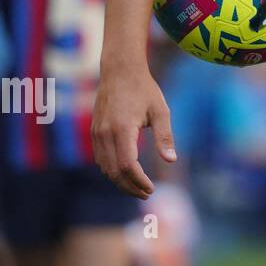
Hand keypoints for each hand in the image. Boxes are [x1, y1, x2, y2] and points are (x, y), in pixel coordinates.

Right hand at [92, 63, 176, 199]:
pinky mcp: (94, 132)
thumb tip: (171, 160)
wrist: (120, 71)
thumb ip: (165, 136)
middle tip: (146, 194)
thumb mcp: (160, 110)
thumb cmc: (144, 89)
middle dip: (130, 187)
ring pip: (105, 168)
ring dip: (120, 181)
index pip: (128, 165)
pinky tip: (126, 173)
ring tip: (138, 187)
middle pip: (114, 172)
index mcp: (122, 129)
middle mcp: (105, 133)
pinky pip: (100, 158)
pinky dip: (112, 170)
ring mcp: (97, 133)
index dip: (138, 181)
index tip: (151, 189)